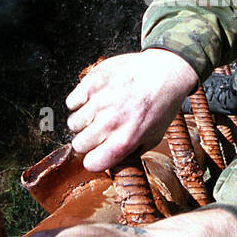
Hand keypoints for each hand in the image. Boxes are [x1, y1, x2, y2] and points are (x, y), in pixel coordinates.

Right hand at [66, 48, 197, 172]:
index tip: (98, 153)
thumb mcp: (154, 137)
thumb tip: (112, 165)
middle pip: (78, 144)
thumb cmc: (161, 104)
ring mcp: (99, 101)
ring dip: (84, 120)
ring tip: (100, 112)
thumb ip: (131, 154)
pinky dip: (80, 101)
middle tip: (101, 130)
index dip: (94, 159)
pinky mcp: (92, 83)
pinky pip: (71, 102)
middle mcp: (110, 122)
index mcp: (125, 140)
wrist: (164, 71)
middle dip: (88, 140)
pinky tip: (95, 98)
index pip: (91, 163)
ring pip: (73, 123)